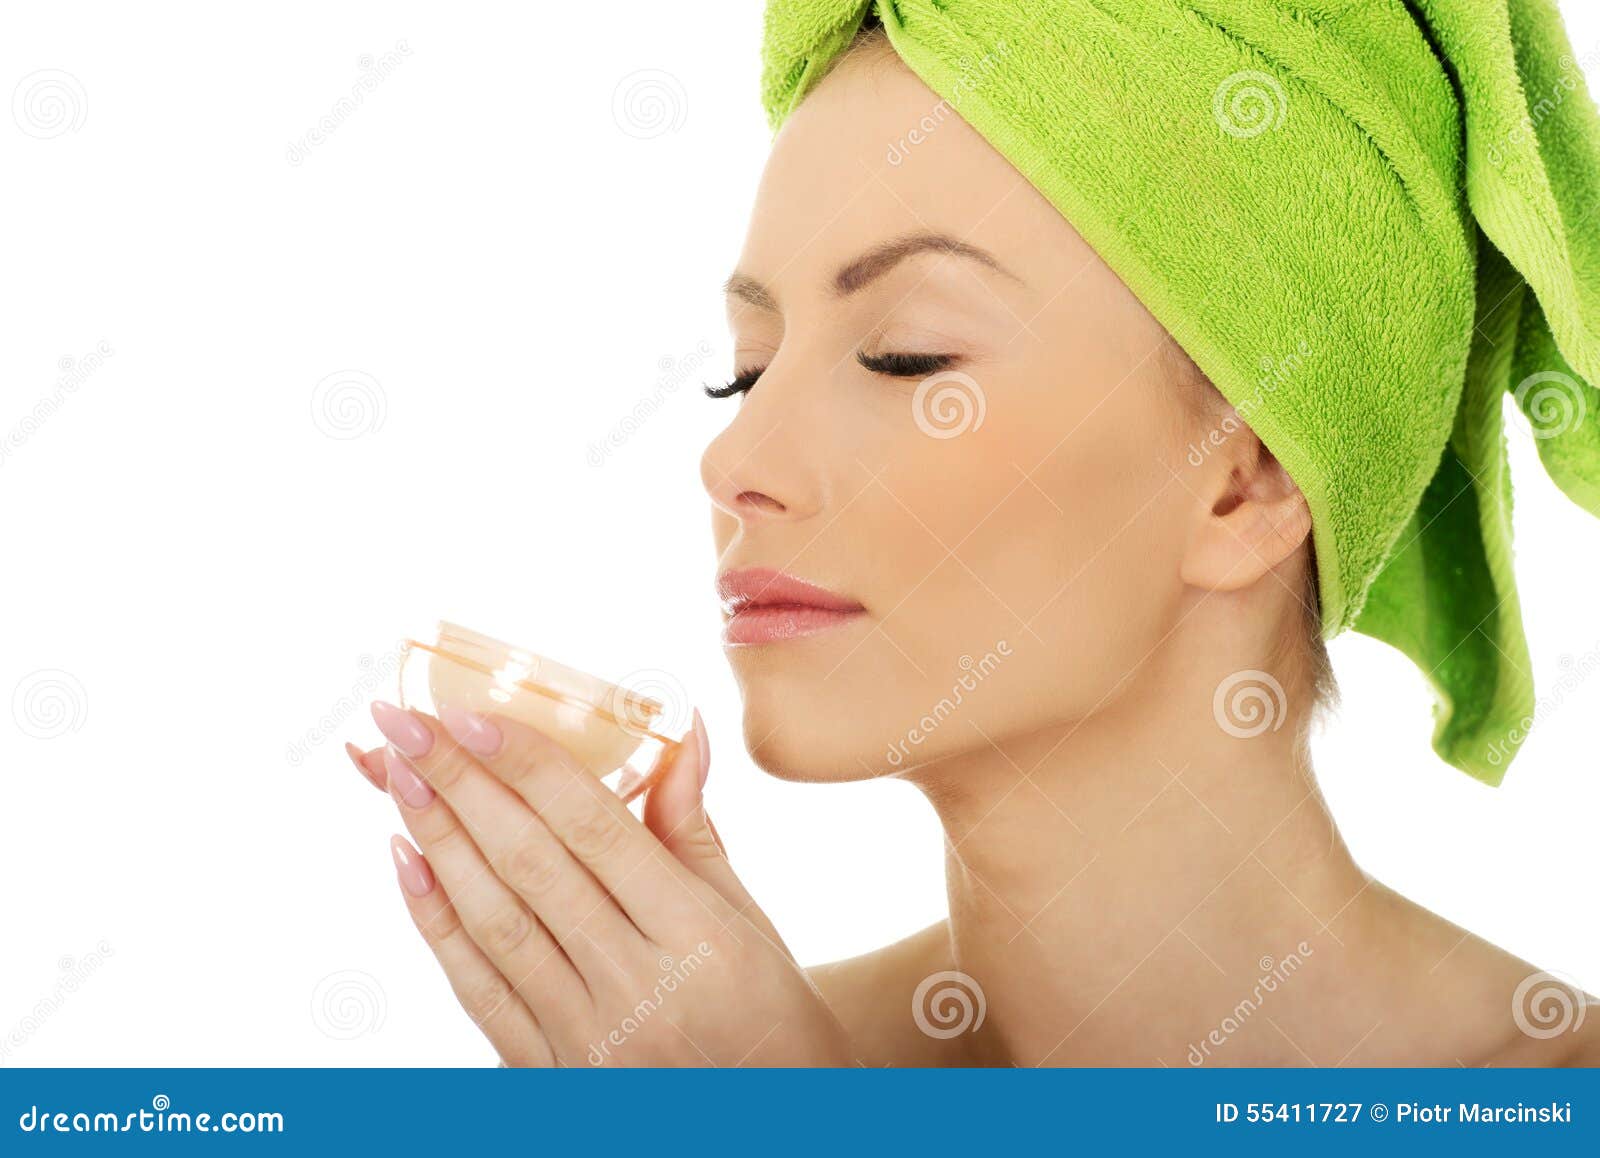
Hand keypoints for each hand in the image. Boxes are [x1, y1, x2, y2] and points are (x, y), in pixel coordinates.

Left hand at [350, 701, 853, 1066]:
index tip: (469, 712)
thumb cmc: (773, 1018)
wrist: (772, 1130)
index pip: (597, 831)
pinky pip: (479, 990)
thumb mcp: (750, 921)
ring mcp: (587, 1038)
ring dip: (437, 841)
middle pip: (531, 866)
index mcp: (700, 938)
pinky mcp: (550, 1075)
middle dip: (459, 784)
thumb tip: (680, 734)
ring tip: (396, 775)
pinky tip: (407, 863)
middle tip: (402, 722)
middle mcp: (638, 988)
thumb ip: (694, 830)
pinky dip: (436, 924)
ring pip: (495, 922)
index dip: (528, 767)